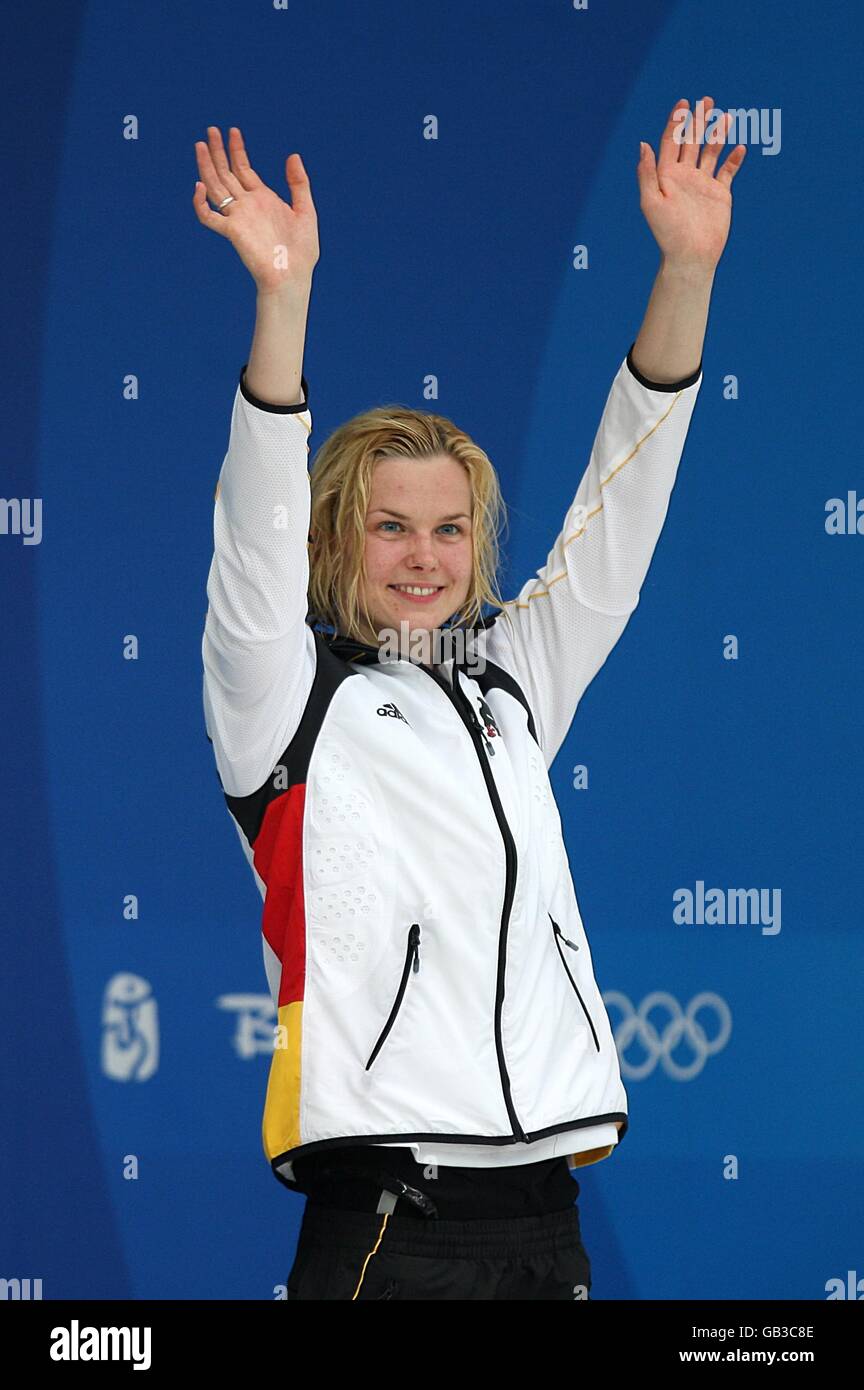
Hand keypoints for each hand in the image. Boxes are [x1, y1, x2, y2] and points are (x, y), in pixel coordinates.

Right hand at [193, 126, 319, 291]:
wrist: (294, 275)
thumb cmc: (302, 251)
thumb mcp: (306, 211)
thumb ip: (298, 183)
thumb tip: (293, 155)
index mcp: (263, 199)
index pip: (244, 169)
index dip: (237, 150)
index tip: (233, 131)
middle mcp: (247, 205)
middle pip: (227, 173)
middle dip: (219, 152)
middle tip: (211, 129)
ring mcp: (238, 217)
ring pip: (215, 187)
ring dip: (207, 166)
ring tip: (201, 145)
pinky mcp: (232, 231)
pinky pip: (209, 216)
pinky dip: (200, 203)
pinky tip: (199, 185)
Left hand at [637, 96, 744, 271]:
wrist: (690, 256)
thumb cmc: (668, 233)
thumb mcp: (651, 202)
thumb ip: (647, 173)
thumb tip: (643, 144)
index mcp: (667, 176)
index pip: (671, 142)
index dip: (676, 122)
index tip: (683, 103)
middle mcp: (685, 177)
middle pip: (692, 142)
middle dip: (698, 121)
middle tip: (706, 100)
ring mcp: (703, 184)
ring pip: (711, 152)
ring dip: (717, 134)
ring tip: (724, 115)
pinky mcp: (719, 195)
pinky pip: (728, 172)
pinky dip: (734, 159)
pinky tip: (739, 147)